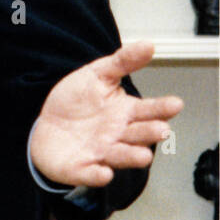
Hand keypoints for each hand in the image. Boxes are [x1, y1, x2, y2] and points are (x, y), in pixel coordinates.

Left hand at [30, 40, 183, 187]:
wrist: (45, 125)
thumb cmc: (77, 102)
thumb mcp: (96, 76)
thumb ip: (122, 62)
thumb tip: (148, 45)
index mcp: (126, 113)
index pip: (149, 110)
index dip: (162, 107)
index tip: (175, 103)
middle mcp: (119, 135)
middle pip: (140, 135)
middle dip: (151, 133)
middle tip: (160, 129)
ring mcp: (102, 153)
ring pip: (122, 156)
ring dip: (132, 156)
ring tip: (142, 155)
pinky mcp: (82, 168)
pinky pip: (91, 173)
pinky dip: (97, 175)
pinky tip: (103, 172)